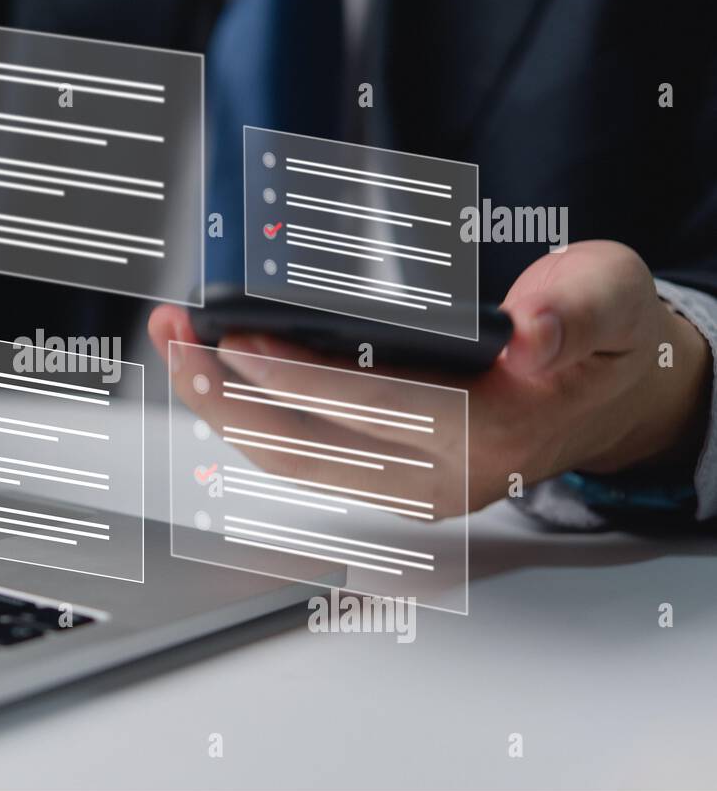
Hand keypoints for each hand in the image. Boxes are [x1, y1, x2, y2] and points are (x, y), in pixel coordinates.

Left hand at [151, 240, 710, 514]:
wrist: (605, 403)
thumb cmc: (598, 345)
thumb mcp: (615, 300)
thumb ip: (581, 306)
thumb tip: (531, 333)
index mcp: (495, 426)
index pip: (374, 404)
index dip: (296, 373)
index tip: (234, 336)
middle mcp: (442, 474)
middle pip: (308, 444)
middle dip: (227, 389)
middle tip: (176, 335)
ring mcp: (409, 491)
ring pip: (291, 461)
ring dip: (221, 408)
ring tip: (176, 349)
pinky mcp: (386, 487)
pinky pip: (300, 462)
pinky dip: (247, 421)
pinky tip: (213, 379)